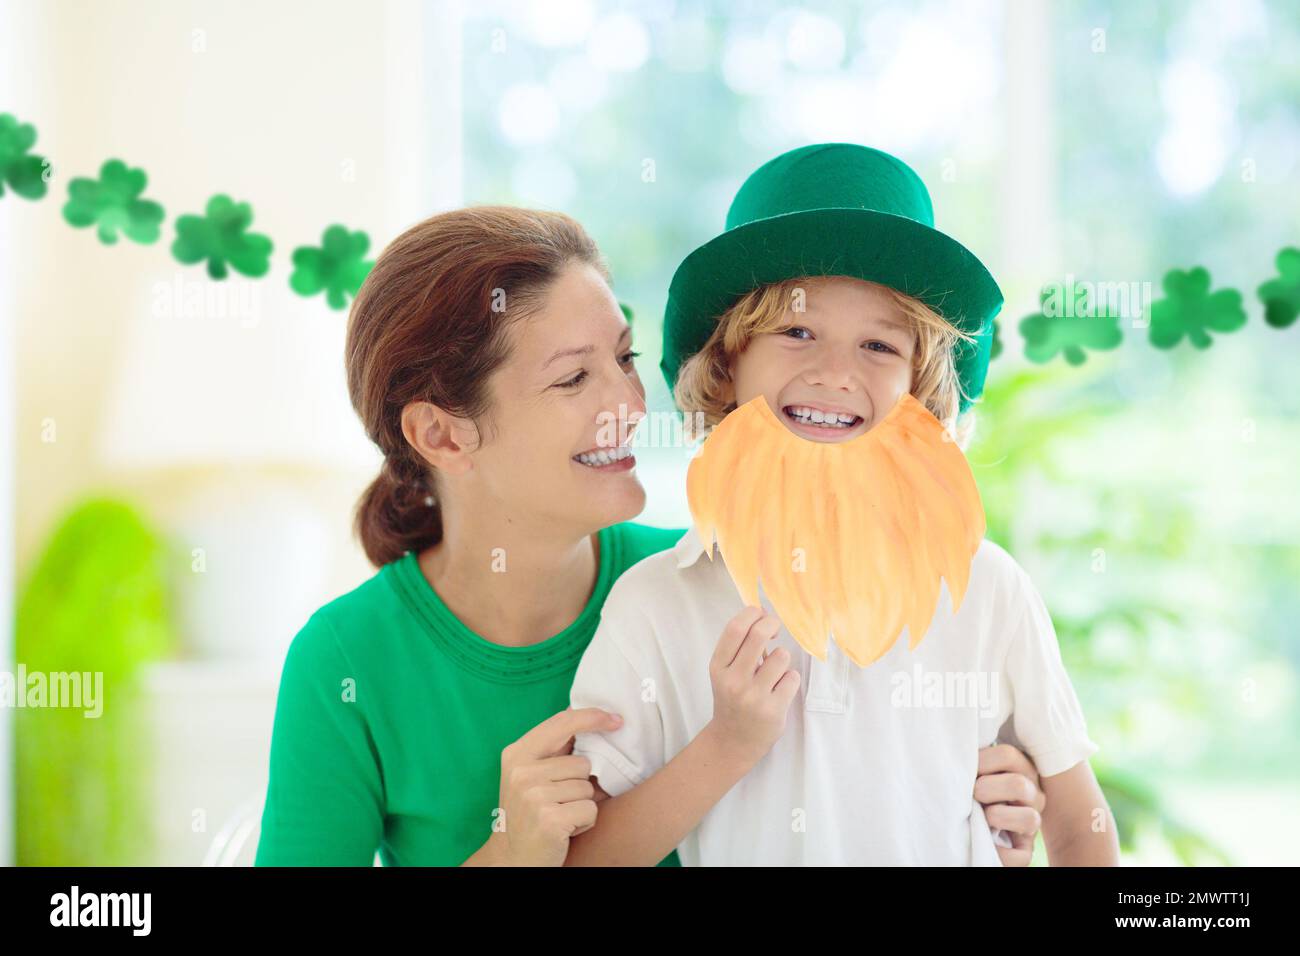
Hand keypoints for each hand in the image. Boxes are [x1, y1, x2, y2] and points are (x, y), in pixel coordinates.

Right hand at [486, 707, 622, 865]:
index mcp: (517, 754)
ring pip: (588, 787)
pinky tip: (564, 829)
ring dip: (581, 804)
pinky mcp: (549, 819)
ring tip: (560, 815)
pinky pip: (590, 809)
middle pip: (582, 763)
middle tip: (558, 802)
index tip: (616, 719)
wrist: (513, 858)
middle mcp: (522, 772)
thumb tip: (597, 721)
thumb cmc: (530, 812)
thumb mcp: (531, 775)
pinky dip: (584, 821)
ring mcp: (533, 795)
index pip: (561, 723)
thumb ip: (555, 752)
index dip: (592, 717)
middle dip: (580, 784)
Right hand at [703, 606, 800, 766]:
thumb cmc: (732, 697)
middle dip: (772, 624)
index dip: (752, 613)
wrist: (733, 740)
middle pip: (759, 634)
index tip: (761, 615)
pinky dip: (790, 679)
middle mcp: (733, 680)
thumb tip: (762, 613)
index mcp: (718, 667)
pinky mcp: (773, 709)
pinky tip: (779, 690)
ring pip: (781, 656)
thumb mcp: (724, 672)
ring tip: (774, 672)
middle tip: (776, 628)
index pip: (735, 628)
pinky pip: (792, 678)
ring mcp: (753, 696)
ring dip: (782, 658)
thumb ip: (738, 646)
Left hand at [975, 743, 1045, 866]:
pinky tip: (986, 842)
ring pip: (1029, 819)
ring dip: (997, 817)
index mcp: (1021, 768)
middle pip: (1018, 785)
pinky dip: (1000, 853)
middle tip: (973, 794)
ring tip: (982, 817)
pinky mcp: (1025, 850)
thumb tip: (958, 755)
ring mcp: (1033, 821)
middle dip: (986, 789)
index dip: (982, 761)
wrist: (982, 821)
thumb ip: (974, 760)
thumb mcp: (977, 769)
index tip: (969, 769)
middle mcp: (1033, 794)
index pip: (1007, 755)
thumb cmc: (975, 786)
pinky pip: (1021, 856)